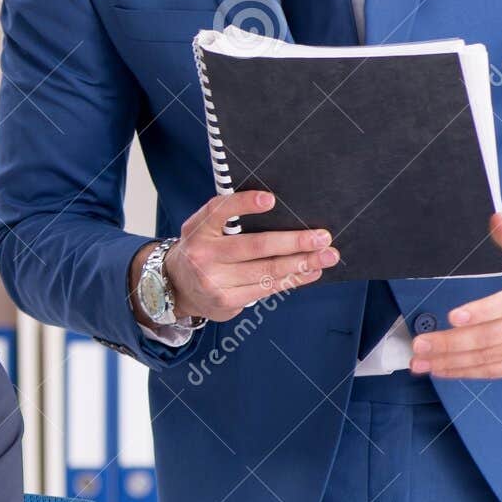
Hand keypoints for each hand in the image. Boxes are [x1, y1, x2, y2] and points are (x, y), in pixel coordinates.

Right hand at [131, 190, 339, 326]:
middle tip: (322, 237)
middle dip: (293, 242)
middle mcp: (204, 255)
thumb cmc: (199, 248)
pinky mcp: (227, 301)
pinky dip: (292, 280)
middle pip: (255, 247)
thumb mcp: (201, 226)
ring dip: (301, 263)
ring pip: (266, 272)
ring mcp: (215, 281)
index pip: (220, 211)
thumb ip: (225, 215)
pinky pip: (266, 290)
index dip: (245, 205)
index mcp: (199, 229)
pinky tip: (310, 272)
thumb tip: (272, 205)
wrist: (174, 287)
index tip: (271, 200)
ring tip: (327, 256)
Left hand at [408, 211, 501, 380]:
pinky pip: (499, 370)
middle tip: (419, 345)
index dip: (481, 312)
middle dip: (452, 343)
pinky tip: (444, 370)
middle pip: (492, 337)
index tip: (452, 316)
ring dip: (453, 363)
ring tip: (421, 363)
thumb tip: (495, 219)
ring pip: (491, 358)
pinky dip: (470, 372)